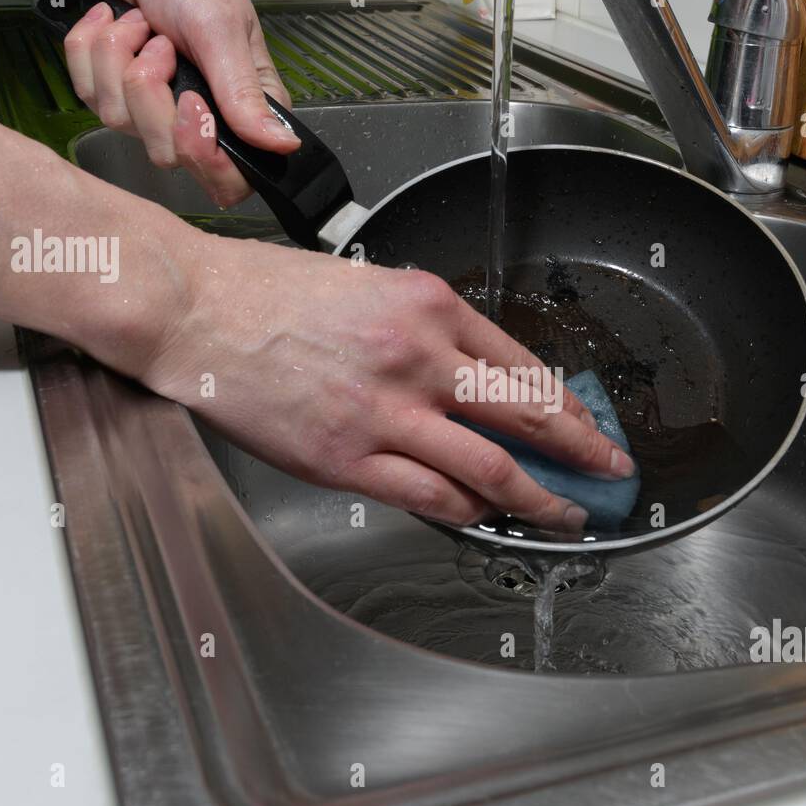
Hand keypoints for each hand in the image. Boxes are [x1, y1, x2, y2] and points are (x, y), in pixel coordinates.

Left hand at [63, 0, 294, 205]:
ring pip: (120, 122)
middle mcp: (198, 117)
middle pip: (168, 153)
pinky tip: (110, 22)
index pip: (232, 177)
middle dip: (150, 93)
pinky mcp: (111, 91)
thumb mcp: (221, 30)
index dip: (207, 159)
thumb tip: (283, 145)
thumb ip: (244, 93)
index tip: (190, 107)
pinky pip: (86, 93)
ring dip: (119, 58)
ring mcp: (151, 108)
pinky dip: (91, 49)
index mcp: (240, 109)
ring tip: (138, 24)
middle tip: (162, 47)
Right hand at [136, 238, 636, 529]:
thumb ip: (426, 331)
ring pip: (491, 469)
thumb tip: (476, 380)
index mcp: (428, 305)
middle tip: (610, 473)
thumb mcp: (369, 287)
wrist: (195, 308)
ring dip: (538, 499)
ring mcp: (385, 411)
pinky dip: (469, 513)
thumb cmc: (270, 293)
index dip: (569, 407)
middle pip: (528, 416)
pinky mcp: (347, 458)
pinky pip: (431, 497)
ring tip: (562, 515)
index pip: (525, 366)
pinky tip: (486, 518)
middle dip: (583, 452)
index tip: (590, 427)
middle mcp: (418, 356)